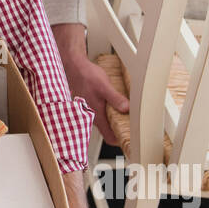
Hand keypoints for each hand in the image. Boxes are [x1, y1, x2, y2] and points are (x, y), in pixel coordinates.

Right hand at [54, 23, 125, 145]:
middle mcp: (93, 116)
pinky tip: (115, 102)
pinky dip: (111, 111)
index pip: (109, 137)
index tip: (130, 138)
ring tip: (127, 112)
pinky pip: (103, 113)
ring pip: (106, 122)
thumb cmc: (86, 76)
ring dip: (116, 119)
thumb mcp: (104, 86)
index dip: (120, 140)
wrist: (75, 67)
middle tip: (133, 124)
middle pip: (109, 131)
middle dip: (121, 129)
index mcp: (97, 115)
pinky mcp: (91, 105)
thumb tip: (126, 109)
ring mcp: (91, 111)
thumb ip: (115, 99)